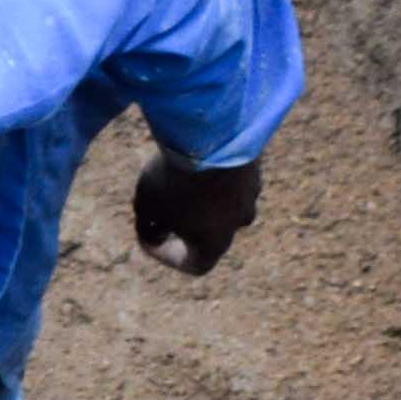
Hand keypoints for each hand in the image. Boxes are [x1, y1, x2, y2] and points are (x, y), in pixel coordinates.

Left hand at [133, 151, 261, 277]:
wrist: (211, 135)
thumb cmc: (175, 178)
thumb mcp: (147, 205)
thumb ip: (148, 225)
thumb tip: (154, 230)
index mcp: (215, 243)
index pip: (196, 264)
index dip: (168, 256)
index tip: (148, 236)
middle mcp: (238, 223)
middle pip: (210, 233)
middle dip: (184, 224)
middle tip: (160, 208)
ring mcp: (250, 194)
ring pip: (222, 203)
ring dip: (200, 197)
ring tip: (177, 179)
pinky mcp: (253, 167)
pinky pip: (230, 177)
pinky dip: (213, 174)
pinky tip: (193, 159)